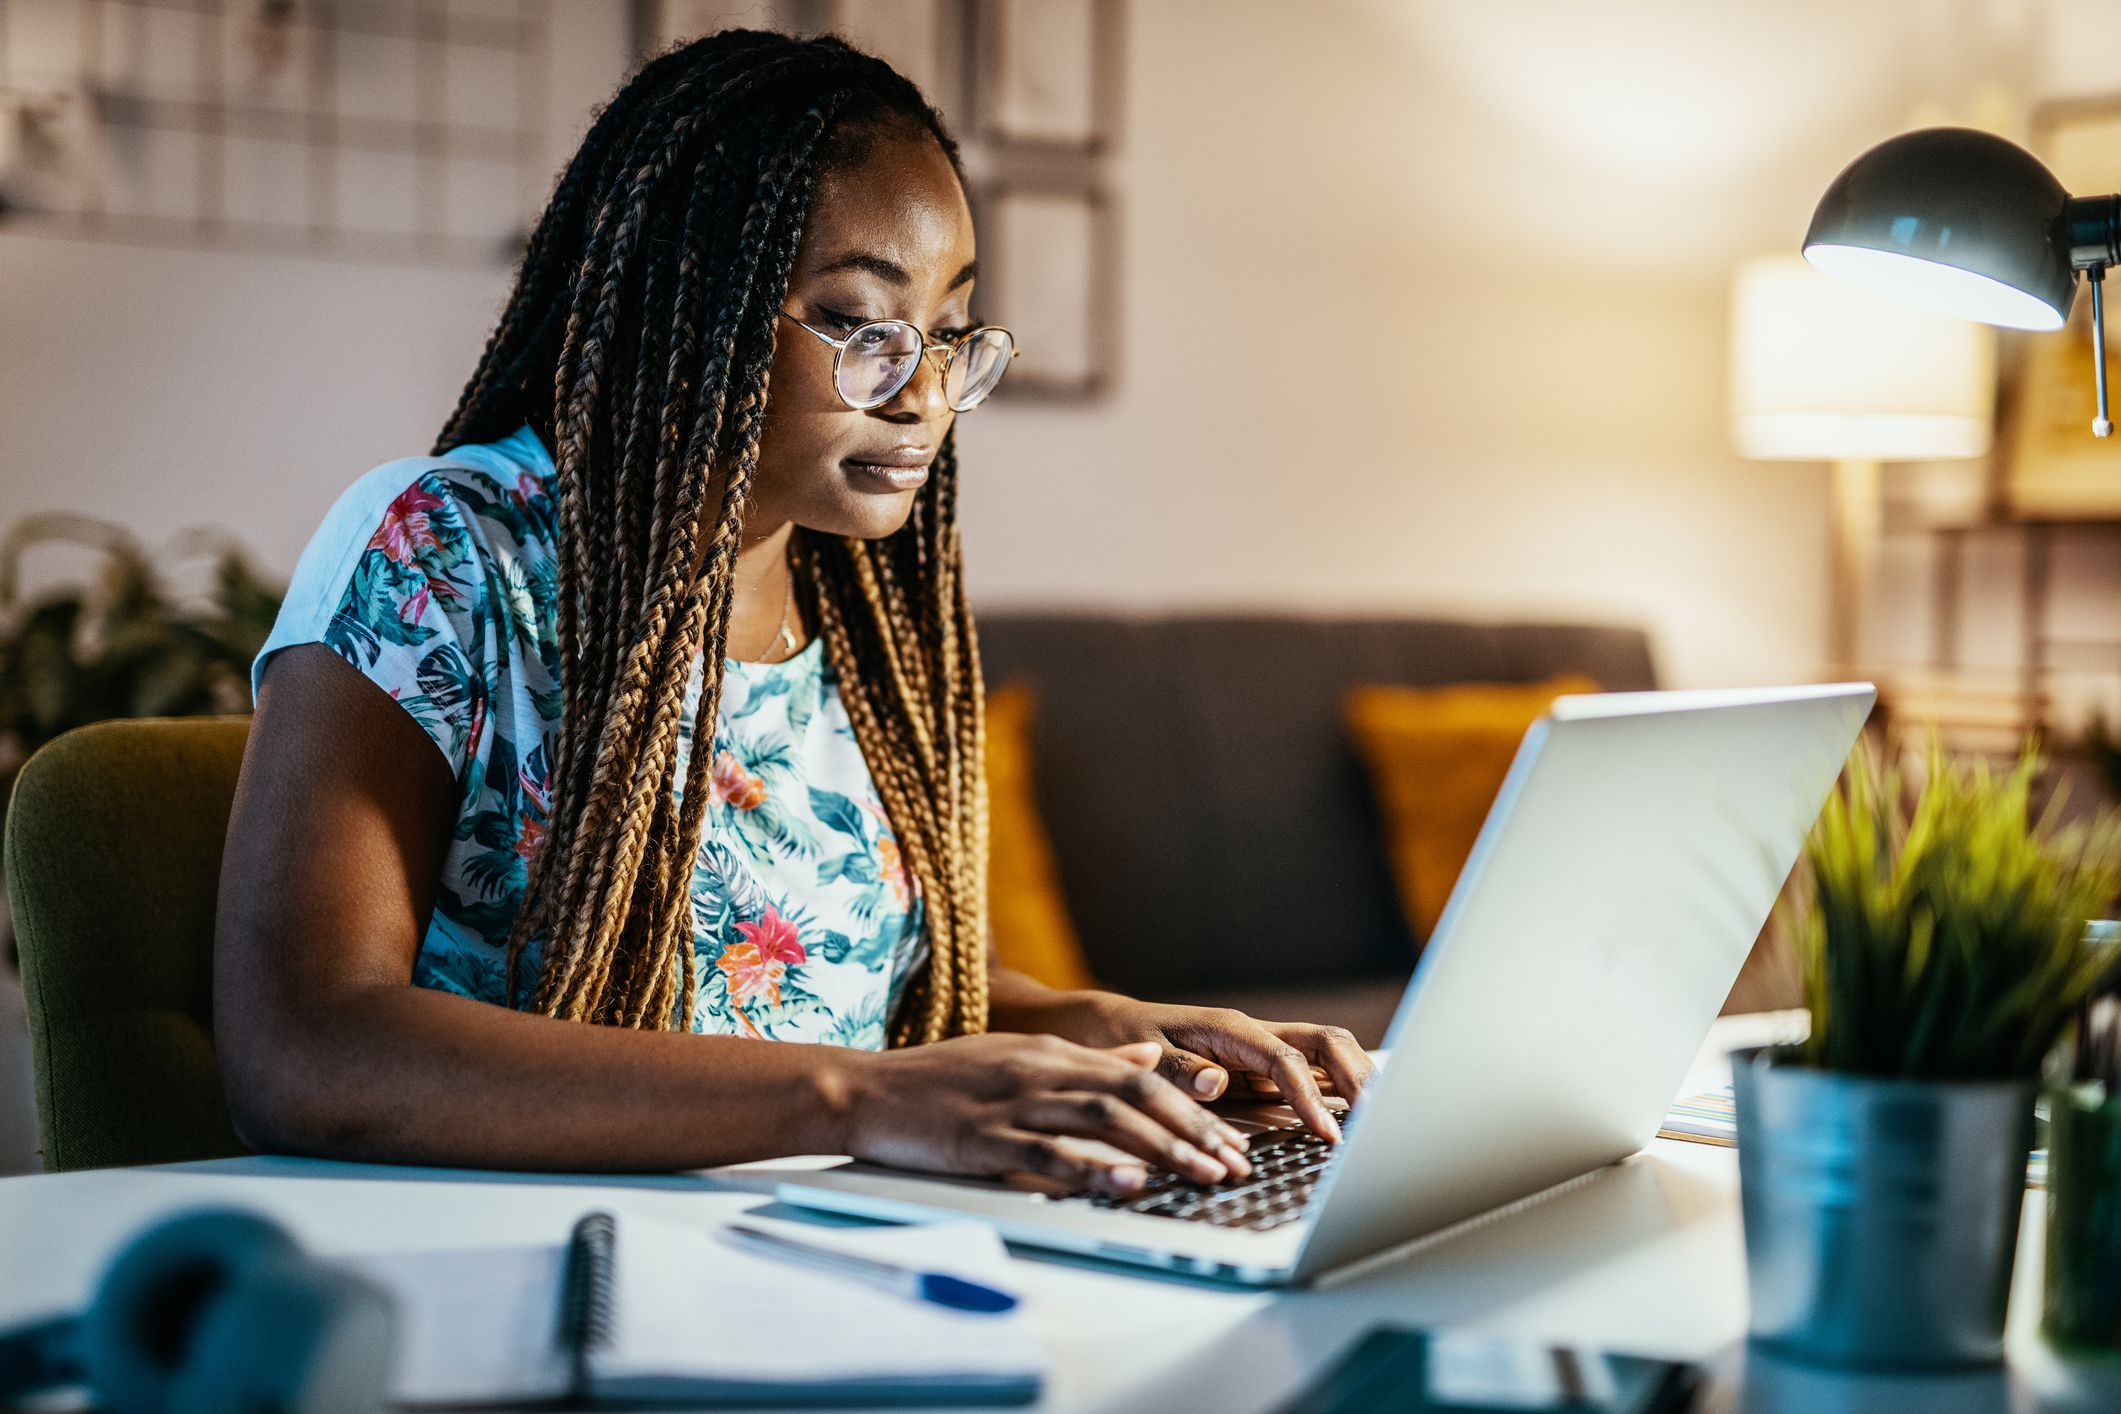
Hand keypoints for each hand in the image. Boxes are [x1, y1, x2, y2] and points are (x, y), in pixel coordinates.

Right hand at [839, 1032, 1255, 1194]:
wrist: (864, 1090)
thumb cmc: (939, 1080)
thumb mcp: (1018, 1055)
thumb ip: (1087, 1059)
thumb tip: (1147, 1057)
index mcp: (1051, 1053)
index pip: (1138, 1076)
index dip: (1191, 1108)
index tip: (1229, 1141)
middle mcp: (1040, 1071)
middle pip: (1134, 1094)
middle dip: (1192, 1129)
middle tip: (1234, 1163)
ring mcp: (1012, 1104)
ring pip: (1103, 1119)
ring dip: (1160, 1148)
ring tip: (1202, 1174)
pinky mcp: (983, 1139)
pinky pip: (1047, 1153)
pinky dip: (1092, 1168)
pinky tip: (1127, 1184)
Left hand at [1045, 996, 1375, 1143]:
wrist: (1104, 1029)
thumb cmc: (1120, 1040)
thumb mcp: (1138, 1058)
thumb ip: (1179, 1073)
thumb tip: (1218, 1085)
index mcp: (1230, 1031)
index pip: (1286, 1060)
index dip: (1310, 1098)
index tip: (1329, 1136)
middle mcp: (1255, 1036)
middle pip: (1327, 1044)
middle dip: (1360, 1078)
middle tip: (1381, 1123)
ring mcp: (1262, 1052)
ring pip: (1327, 1056)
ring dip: (1358, 1083)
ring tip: (1382, 1124)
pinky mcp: (1261, 1070)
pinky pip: (1310, 1076)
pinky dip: (1337, 1094)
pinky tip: (1354, 1124)